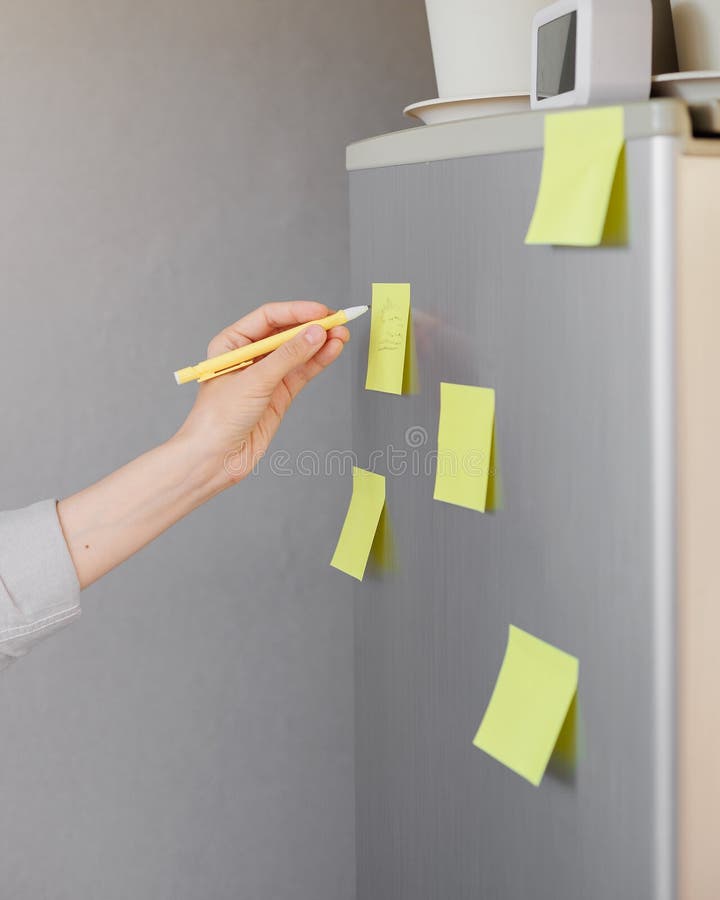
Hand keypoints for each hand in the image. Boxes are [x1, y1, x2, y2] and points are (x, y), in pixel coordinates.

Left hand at [176, 301, 348, 481]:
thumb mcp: (254, 381)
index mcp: (232, 343)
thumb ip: (287, 356)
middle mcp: (249, 356)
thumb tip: (315, 333)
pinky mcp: (279, 395)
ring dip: (320, 344)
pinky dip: (318, 361)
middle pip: (286, 333)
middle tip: (337, 322)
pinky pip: (302, 372)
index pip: (268, 318)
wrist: (215, 458)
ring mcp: (266, 376)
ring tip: (342, 335)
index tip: (321, 312)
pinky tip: (333, 350)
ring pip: (298, 353)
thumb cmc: (218, 418)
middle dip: (312, 327)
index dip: (296, 312)